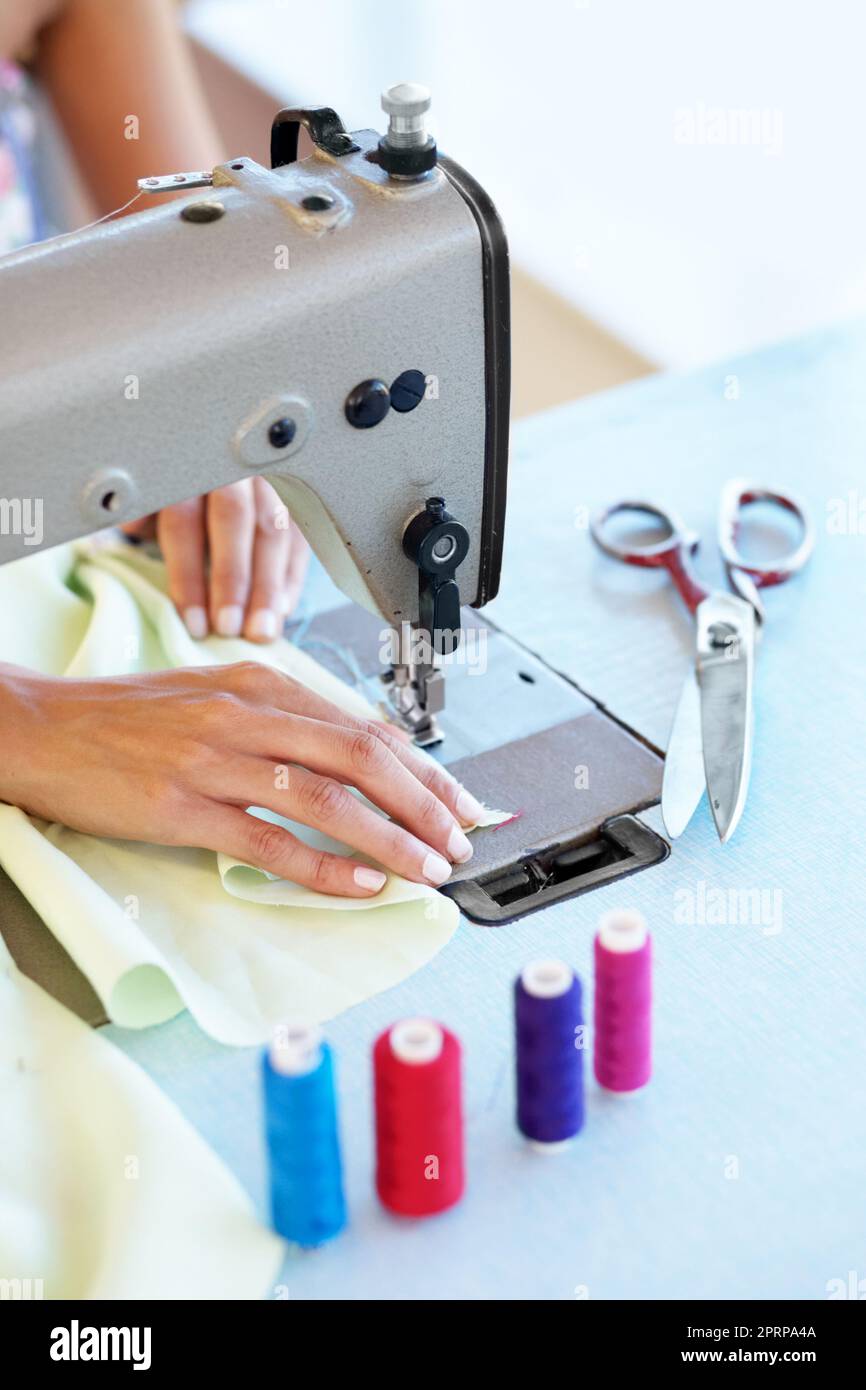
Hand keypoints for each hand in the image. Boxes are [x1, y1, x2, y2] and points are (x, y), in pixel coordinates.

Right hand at [0, 662, 485, 896]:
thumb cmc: (130, 717)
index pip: (365, 727)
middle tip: (458, 841)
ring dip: (387, 838)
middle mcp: (246, 714)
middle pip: (361, 758)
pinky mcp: (181, 807)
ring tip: (423, 869)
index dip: (425, 770)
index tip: (462, 802)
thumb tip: (366, 750)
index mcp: (261, 685)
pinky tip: (357, 885)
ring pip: (326, 799)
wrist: (42, 728)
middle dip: (423, 805)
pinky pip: (267, 840)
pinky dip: (321, 866)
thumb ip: (289, 719)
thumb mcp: (218, 695)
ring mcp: (214, 760)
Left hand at [121, 479, 309, 641]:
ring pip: (274, 528)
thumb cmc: (180, 492)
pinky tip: (282, 608)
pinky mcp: (295, 494)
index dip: (189, 576)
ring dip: (269, 585)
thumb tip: (133, 528)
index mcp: (184, 470)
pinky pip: (299, 534)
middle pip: (233, 520)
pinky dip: (292, 574)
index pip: (183, 522)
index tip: (195, 623)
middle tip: (231, 628)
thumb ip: (145, 514)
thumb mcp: (156, 497)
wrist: (212, 459)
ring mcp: (267, 476)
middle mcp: (228, 467)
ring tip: (262, 630)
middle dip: (234, 579)